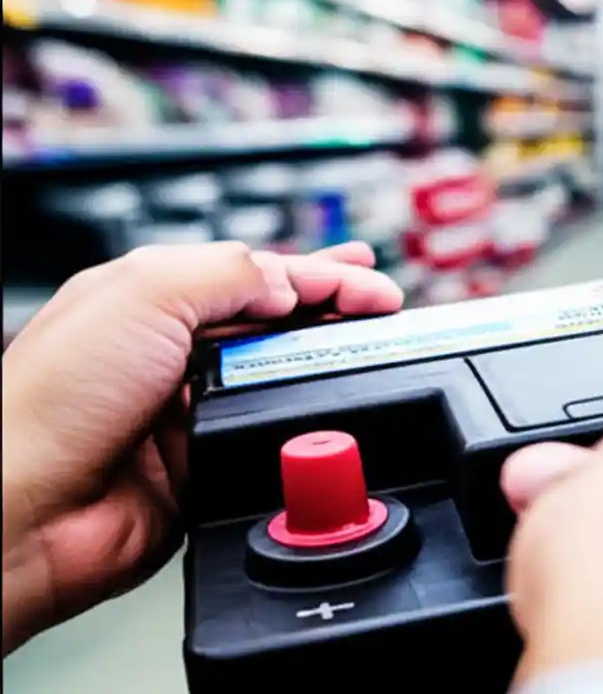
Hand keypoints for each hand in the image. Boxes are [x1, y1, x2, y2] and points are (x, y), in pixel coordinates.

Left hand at [1, 241, 402, 654]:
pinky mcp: (205, 466)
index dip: (321, 275)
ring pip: (281, 380)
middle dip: (333, 308)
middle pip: (276, 323)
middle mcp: (173, 352)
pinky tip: (330, 418)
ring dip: (326, 367)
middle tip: (383, 301)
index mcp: (152, 298)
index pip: (257, 275)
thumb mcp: (145, 295)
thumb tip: (288, 285)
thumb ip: (228, 274)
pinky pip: (272, 438)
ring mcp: (191, 411)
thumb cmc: (49, 402)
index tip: (372, 284)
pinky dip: (304, 429)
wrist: (28, 511)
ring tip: (373, 351)